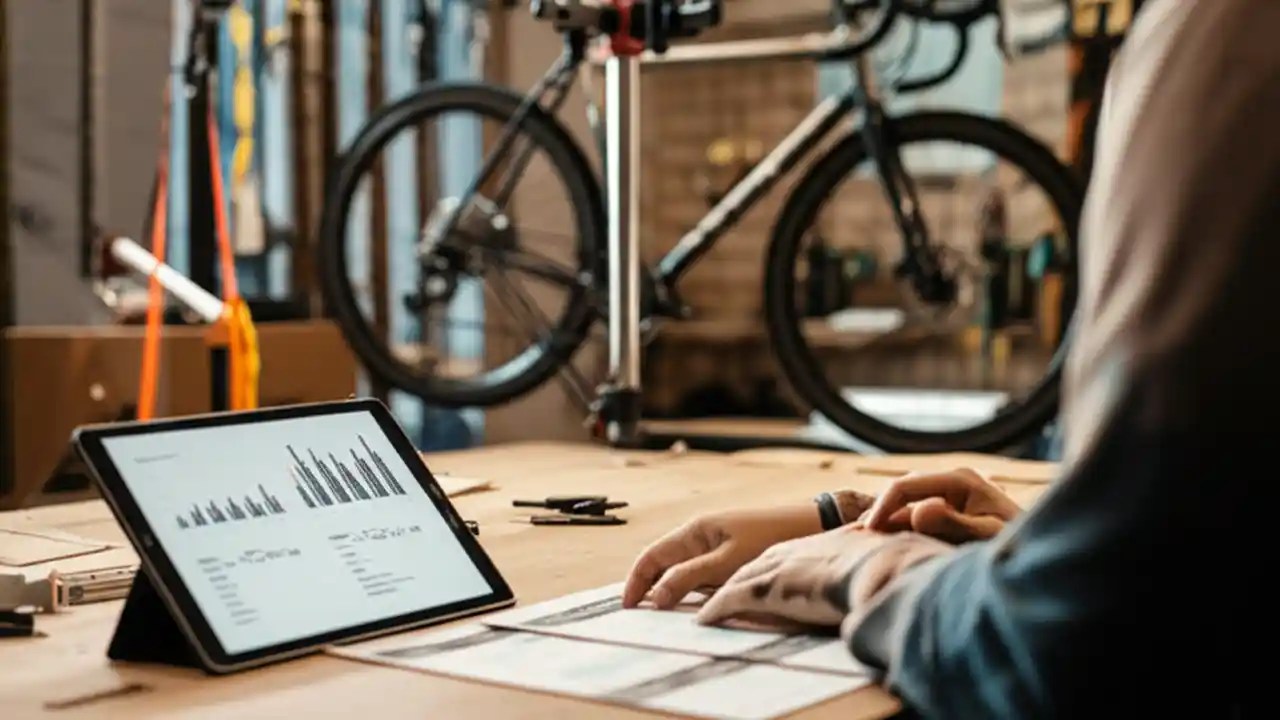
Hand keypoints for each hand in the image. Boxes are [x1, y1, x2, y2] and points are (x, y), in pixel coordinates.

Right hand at [622, 503, 846, 608]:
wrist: (809, 526)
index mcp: (693, 531)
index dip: (635, 582)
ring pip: (681, 573)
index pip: (651, 557)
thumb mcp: (725, 562)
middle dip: (649, 589)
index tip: (627, 607)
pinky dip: (691, 592)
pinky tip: (694, 608)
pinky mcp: (729, 557)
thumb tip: (655, 598)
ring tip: (661, 619)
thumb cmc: (768, 538)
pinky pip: (700, 577)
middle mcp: (699, 537)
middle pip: (662, 565)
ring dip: (669, 592)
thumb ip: (689, 578)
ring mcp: (714, 547)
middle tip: (639, 619)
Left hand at [695, 526, 950, 626]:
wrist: (887, 563)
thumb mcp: (885, 559)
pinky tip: (705, 620)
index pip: (786, 555)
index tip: (763, 577)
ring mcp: (781, 567)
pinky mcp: (771, 588)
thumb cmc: (895, 564)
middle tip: (720, 588)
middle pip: (756, 563)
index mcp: (822, 544)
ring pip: (739, 579)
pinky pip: (733, 599)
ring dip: (721, 593)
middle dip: (738, 576)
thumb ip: (879, 567)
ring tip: (706, 608)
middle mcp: (796, 551)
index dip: (772, 567)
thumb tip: (897, 576)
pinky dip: (717, 609)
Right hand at [858, 468, 1020, 542]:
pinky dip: (904, 527)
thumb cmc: (1019, 545)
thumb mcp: (987, 536)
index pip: (905, 486)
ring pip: (911, 503)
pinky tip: (891, 543)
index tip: (867, 535)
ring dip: (892, 522)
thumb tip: (920, 511)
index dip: (882, 508)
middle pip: (904, 492)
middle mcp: (955, 480)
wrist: (1045, 555)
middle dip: (883, 514)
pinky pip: (921, 514)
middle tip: (859, 541)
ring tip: (868, 543)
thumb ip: (954, 524)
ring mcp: (955, 494)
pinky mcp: (955, 509)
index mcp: (960, 480)